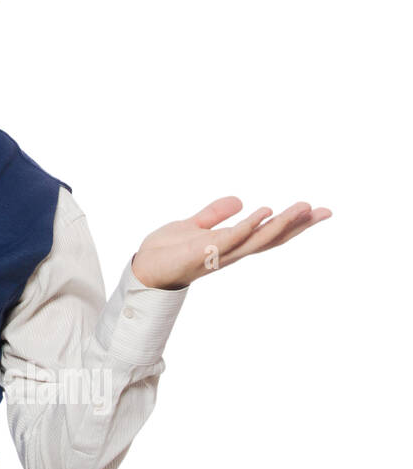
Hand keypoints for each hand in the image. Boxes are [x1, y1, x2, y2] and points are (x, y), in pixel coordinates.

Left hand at [130, 196, 331, 289]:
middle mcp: (231, 252)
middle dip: (299, 226)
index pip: (268, 234)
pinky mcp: (203, 251)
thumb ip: (215, 214)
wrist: (143, 267)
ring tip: (303, 208)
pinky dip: (248, 225)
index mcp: (232, 244)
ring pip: (257, 239)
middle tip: (325, 211)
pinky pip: (230, 238)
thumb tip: (241, 201)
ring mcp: (219, 253)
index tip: (319, 212)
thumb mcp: (194, 226)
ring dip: (281, 224)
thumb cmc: (167, 251)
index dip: (294, 224)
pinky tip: (263, 211)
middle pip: (272, 239)